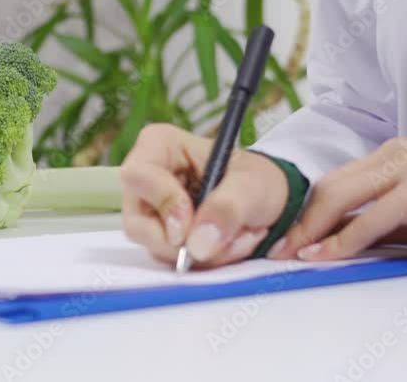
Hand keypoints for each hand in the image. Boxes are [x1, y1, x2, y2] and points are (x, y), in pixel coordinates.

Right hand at [119, 124, 289, 266]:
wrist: (268, 204)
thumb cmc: (254, 179)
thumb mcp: (252, 184)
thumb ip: (227, 208)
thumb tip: (197, 245)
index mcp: (158, 145)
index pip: (138, 175)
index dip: (163, 202)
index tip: (192, 225)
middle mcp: (145, 180)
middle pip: (138, 222)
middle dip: (187, 241)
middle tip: (228, 239)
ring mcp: (149, 214)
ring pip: (155, 247)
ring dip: (202, 254)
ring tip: (238, 238)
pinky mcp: (160, 239)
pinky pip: (169, 261)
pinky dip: (203, 261)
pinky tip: (227, 246)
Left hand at [270, 139, 406, 260]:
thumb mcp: (403, 220)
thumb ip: (366, 222)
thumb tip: (323, 239)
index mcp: (386, 157)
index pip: (333, 182)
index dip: (305, 211)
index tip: (285, 236)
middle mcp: (393, 155)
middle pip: (331, 187)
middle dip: (301, 221)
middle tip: (278, 248)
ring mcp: (406, 168)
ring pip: (342, 197)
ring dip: (313, 229)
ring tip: (294, 253)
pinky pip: (370, 219)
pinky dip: (343, 239)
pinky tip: (326, 254)